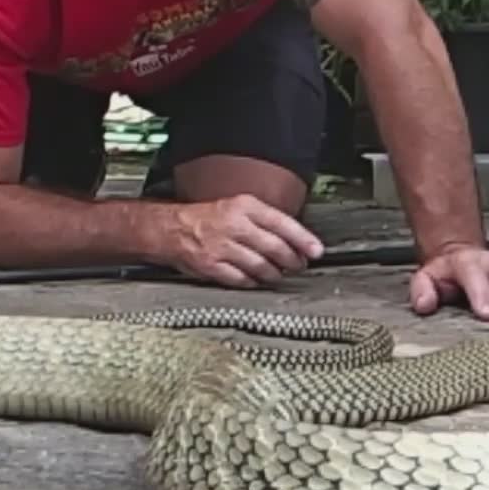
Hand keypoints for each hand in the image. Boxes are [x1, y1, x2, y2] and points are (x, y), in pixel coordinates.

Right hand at [165, 194, 324, 288]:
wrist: (171, 229)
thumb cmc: (207, 219)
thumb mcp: (237, 207)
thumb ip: (264, 220)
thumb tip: (294, 238)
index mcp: (244, 207)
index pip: (282, 222)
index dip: (303, 239)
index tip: (316, 250)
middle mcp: (235, 225)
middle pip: (275, 247)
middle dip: (292, 260)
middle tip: (299, 265)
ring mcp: (223, 246)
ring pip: (261, 266)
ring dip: (275, 274)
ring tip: (279, 274)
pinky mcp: (212, 266)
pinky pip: (242, 279)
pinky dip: (253, 282)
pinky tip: (257, 280)